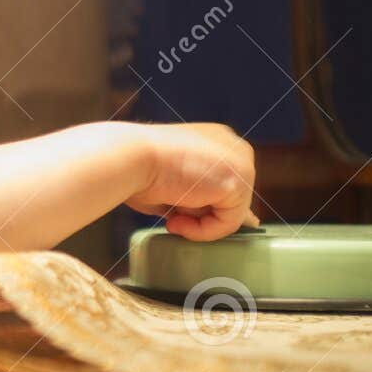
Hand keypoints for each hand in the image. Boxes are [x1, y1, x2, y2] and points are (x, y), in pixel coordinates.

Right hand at [125, 123, 258, 240]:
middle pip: (231, 200)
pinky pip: (228, 223)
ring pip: (230, 214)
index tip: (178, 214)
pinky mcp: (238, 183)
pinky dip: (201, 231)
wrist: (130, 158)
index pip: (224, 184)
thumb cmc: (139, 168)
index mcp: (217, 140)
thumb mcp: (176, 182)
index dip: (203, 206)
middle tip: (171, 213)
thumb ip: (202, 198)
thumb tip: (241, 221)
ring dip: (198, 223)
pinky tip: (177, 219)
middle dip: (201, 212)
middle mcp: (234, 146)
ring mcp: (240, 162)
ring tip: (172, 215)